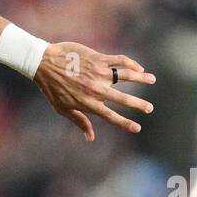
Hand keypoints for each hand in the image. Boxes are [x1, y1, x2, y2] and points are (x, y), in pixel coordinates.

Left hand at [34, 44, 154, 141]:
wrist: (44, 63)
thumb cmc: (51, 88)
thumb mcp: (62, 109)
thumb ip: (80, 121)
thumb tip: (90, 137)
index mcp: (88, 103)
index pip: (111, 116)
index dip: (125, 123)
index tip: (137, 128)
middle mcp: (97, 89)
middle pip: (123, 99)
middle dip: (139, 105)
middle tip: (150, 108)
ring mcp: (99, 73)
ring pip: (126, 76)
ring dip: (142, 78)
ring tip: (152, 80)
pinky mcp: (99, 59)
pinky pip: (119, 60)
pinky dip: (131, 63)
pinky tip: (139, 67)